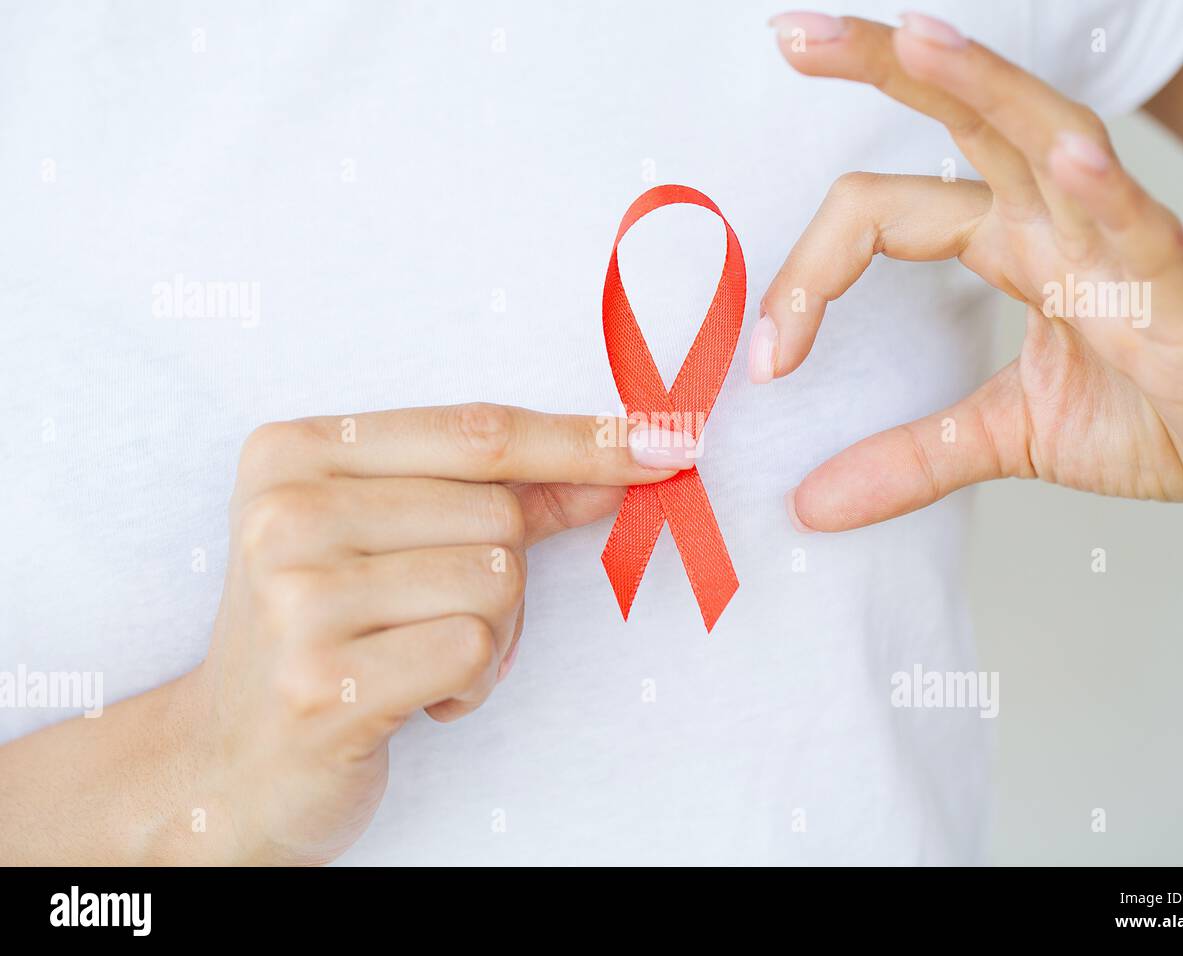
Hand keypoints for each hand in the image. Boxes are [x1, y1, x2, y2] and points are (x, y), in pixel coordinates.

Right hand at [181, 403, 688, 863]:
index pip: (478, 432)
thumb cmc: (327, 632)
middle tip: (435, 614)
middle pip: (498, 513)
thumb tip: (624, 460)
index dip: (584, 439)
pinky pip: (476, 651)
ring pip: (498, 581)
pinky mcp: (323, 680)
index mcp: (296, 451)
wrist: (230, 759)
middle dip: (505, 575)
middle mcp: (287, 511)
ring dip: (491, 634)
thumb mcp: (392, 537)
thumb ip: (498, 493)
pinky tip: (415, 697)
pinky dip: (473, 682)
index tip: (672, 440)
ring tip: (416, 655)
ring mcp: (297, 597)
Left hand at [756, 12, 1182, 529]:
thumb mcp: (1007, 439)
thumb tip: (812, 504)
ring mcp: (1120, 248)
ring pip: (1051, 140)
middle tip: (792, 33)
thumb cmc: (1160, 417)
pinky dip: (1109, 193)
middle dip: (882, 64)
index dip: (811, 275)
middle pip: (966, 117)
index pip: (887, 216)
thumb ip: (911, 459)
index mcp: (1016, 244)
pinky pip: (1145, 231)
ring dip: (983, 84)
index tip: (770, 359)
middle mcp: (1059, 223)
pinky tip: (1073, 155)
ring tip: (912, 35)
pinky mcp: (1180, 298)